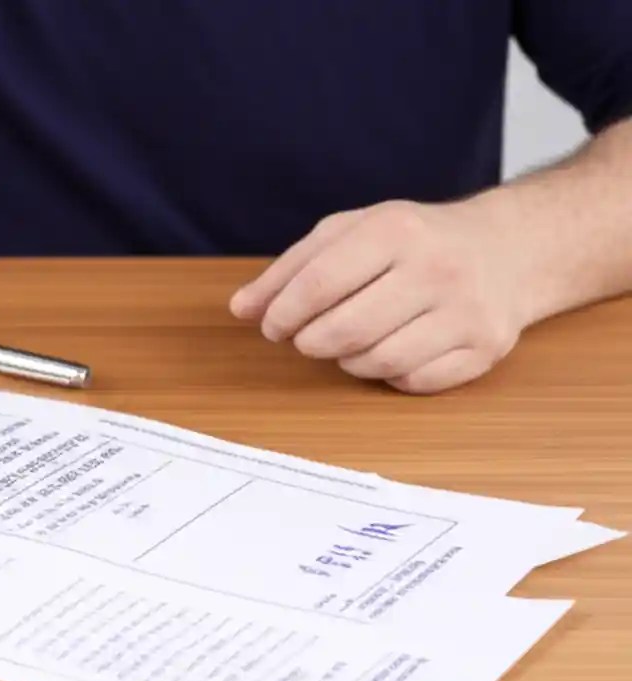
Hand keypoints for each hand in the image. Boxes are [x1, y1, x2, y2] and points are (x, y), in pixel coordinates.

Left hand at [228, 200, 530, 393]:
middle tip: (307, 338)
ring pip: (378, 362)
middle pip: (345, 329)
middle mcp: (436, 268)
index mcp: (396, 230)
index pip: (320, 282)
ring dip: (348, 361)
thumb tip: (241, 309)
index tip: (272, 327)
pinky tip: (391, 351)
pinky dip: (391, 375)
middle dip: (311, 342)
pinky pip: (415, 382)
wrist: (509, 249)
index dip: (283, 313)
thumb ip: (292, 268)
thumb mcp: (349, 234)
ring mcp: (466, 311)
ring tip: (349, 341)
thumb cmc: (412, 241)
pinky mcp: (485, 348)